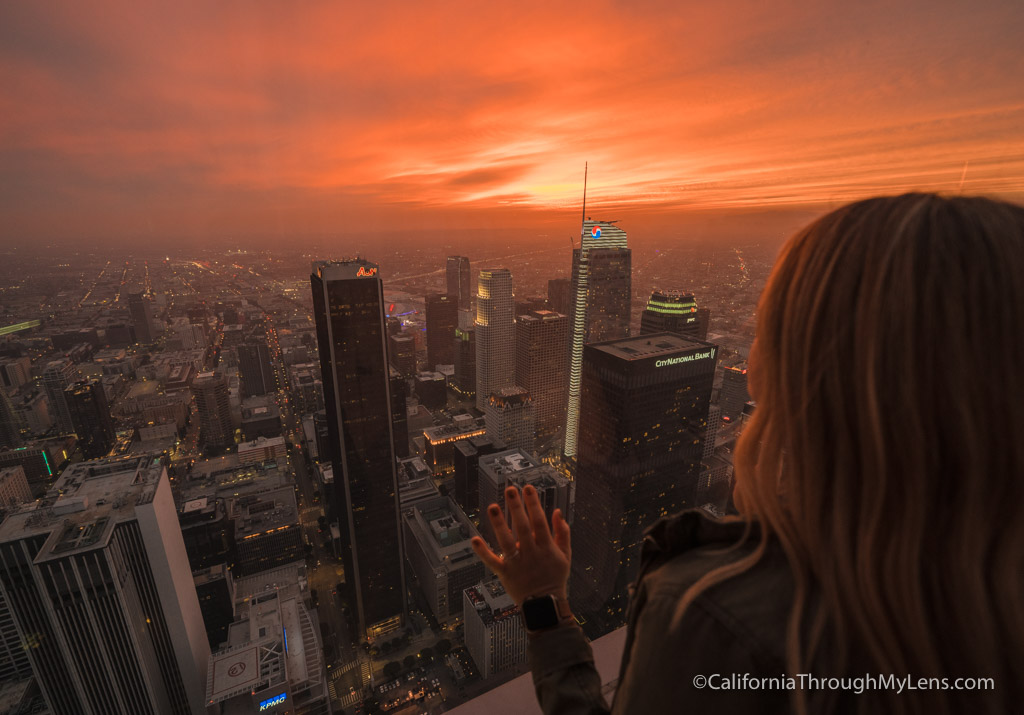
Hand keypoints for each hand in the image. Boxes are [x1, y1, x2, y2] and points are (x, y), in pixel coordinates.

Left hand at [470, 484, 571, 606]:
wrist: (545, 606)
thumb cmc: (555, 577)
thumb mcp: (565, 555)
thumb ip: (563, 533)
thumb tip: (557, 512)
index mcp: (546, 547)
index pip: (539, 521)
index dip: (533, 504)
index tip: (528, 488)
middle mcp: (531, 553)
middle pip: (523, 527)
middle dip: (516, 507)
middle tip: (509, 490)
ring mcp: (517, 564)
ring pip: (506, 541)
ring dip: (499, 524)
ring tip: (491, 507)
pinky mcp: (505, 574)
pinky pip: (493, 562)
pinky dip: (483, 552)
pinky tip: (474, 539)